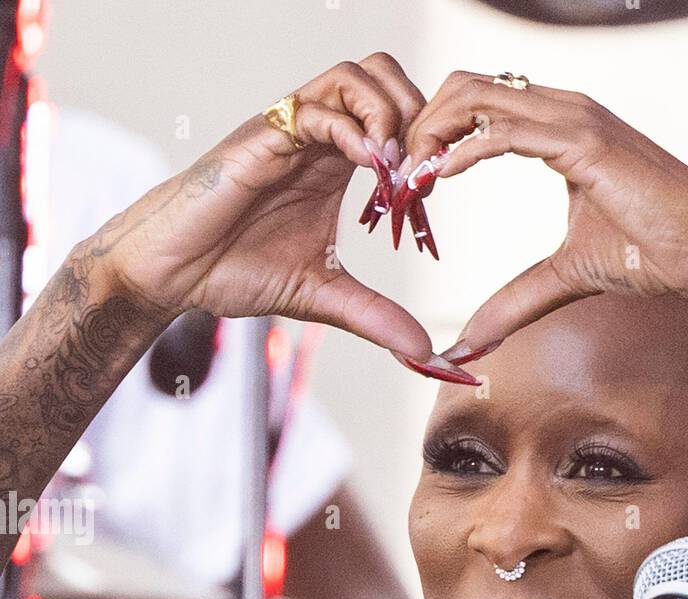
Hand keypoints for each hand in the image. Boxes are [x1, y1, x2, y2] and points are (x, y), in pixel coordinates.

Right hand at [88, 54, 433, 358]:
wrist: (175, 273)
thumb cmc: (236, 270)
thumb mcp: (323, 296)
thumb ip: (375, 315)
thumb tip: (424, 350)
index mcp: (336, 162)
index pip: (396, 115)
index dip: (425, 144)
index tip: (429, 193)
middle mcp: (317, 137)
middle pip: (382, 76)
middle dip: (416, 112)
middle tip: (421, 170)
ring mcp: (289, 132)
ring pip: (353, 78)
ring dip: (388, 114)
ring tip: (396, 168)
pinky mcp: (263, 138)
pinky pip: (315, 111)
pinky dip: (353, 131)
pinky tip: (371, 168)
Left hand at [405, 71, 687, 352]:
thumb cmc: (651, 254)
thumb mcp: (564, 277)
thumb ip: (514, 303)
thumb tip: (470, 343)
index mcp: (559, 127)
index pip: (478, 107)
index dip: (434, 137)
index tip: (406, 182)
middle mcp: (563, 109)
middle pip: (464, 86)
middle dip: (420, 126)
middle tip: (394, 179)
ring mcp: (574, 117)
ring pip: (477, 96)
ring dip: (431, 133)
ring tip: (405, 179)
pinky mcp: (584, 141)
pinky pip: (505, 130)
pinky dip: (462, 149)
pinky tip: (438, 178)